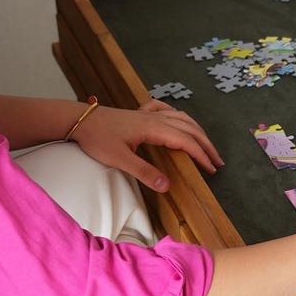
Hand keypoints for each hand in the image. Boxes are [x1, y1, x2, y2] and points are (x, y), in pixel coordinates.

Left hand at [70, 99, 223, 190]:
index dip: (201, 155)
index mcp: (153, 129)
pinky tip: (177, 119)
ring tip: (206, 144)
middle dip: (206, 145)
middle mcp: (155, 118)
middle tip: (217, 162)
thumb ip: (144, 172)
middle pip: (189, 129)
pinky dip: (177, 114)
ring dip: (197, 131)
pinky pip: (165, 109)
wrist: (78, 120)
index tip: (211, 169)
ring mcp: (148, 114)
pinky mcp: (140, 113)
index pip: (186, 141)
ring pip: (181, 118)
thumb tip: (166, 186)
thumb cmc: (97, 138)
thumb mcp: (119, 159)